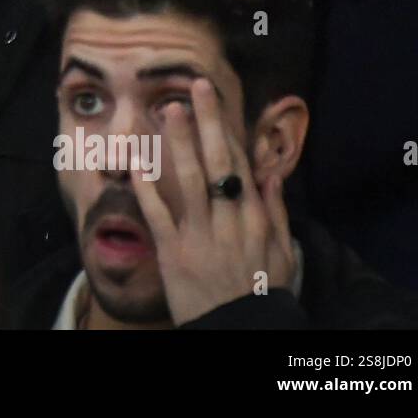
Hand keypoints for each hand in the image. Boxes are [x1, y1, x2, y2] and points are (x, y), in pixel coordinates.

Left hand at [130, 78, 295, 324]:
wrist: (239, 332)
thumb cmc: (261, 293)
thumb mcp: (281, 254)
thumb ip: (276, 212)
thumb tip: (270, 174)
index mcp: (256, 219)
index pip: (241, 164)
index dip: (228, 128)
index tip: (216, 98)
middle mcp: (231, 221)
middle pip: (220, 162)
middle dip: (208, 121)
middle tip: (196, 85)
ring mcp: (201, 235)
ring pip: (190, 179)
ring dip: (180, 141)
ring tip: (169, 108)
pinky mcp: (174, 252)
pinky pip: (159, 213)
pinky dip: (147, 185)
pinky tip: (136, 159)